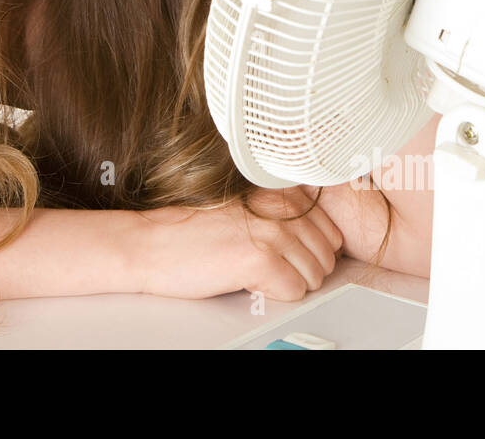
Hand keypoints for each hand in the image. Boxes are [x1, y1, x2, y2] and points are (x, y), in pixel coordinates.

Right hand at [135, 185, 344, 300]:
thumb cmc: (193, 230)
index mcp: (281, 191)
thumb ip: (284, 212)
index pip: (332, 231)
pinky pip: (295, 291)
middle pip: (327, 256)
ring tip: (254, 270)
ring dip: (288, 282)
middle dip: (302, 269)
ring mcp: (273, 232)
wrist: (152, 244)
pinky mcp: (260, 260)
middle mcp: (281, 207)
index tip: (282, 252)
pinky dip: (274, 293)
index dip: (309, 251)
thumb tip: (325, 236)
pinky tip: (247, 279)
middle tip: (266, 265)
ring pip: (315, 276)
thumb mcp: (247, 208)